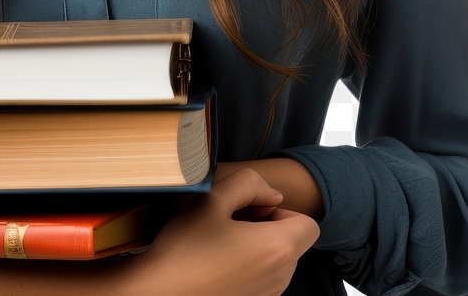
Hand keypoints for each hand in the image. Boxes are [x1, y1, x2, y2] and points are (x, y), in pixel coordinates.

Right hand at [127, 168, 319, 295]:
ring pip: (279, 262)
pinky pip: (264, 279)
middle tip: (232, 222)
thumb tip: (272, 194)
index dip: (282, 211)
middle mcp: (279, 279)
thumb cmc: (185, 249)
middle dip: (269, 227)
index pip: (309, 225)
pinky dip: (250, 267)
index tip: (252, 211)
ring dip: (260, 247)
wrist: (158, 293)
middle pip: (293, 243)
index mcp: (276, 249)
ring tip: (222, 241)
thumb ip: (249, 184)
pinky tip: (219, 261)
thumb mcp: (213, 199)